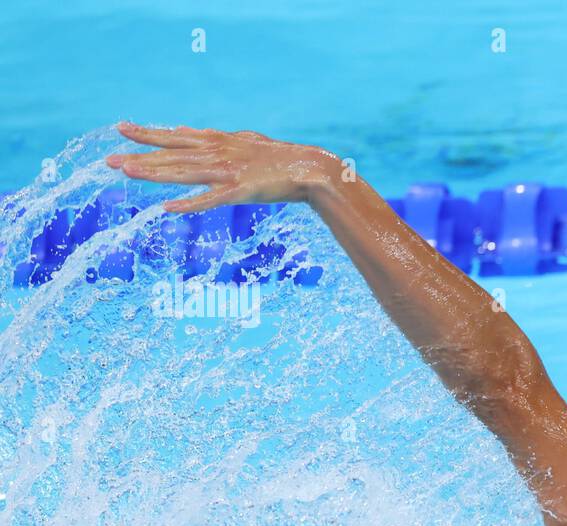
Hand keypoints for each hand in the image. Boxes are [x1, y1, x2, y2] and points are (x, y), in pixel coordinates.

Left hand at [106, 121, 339, 213]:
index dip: (148, 134)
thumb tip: (186, 131)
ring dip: (155, 174)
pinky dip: (189, 203)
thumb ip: (213, 138)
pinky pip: (210, 199)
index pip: (175, 137)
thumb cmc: (278, 158)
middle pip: (172, 155)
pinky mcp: (240, 191)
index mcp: (218, 141)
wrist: (309, 168)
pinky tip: (168, 207)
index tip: (122, 129)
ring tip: (128, 174)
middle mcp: (218, 153)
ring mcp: (227, 172)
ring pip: (184, 173)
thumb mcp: (242, 140)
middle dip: (139, 157)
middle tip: (109, 160)